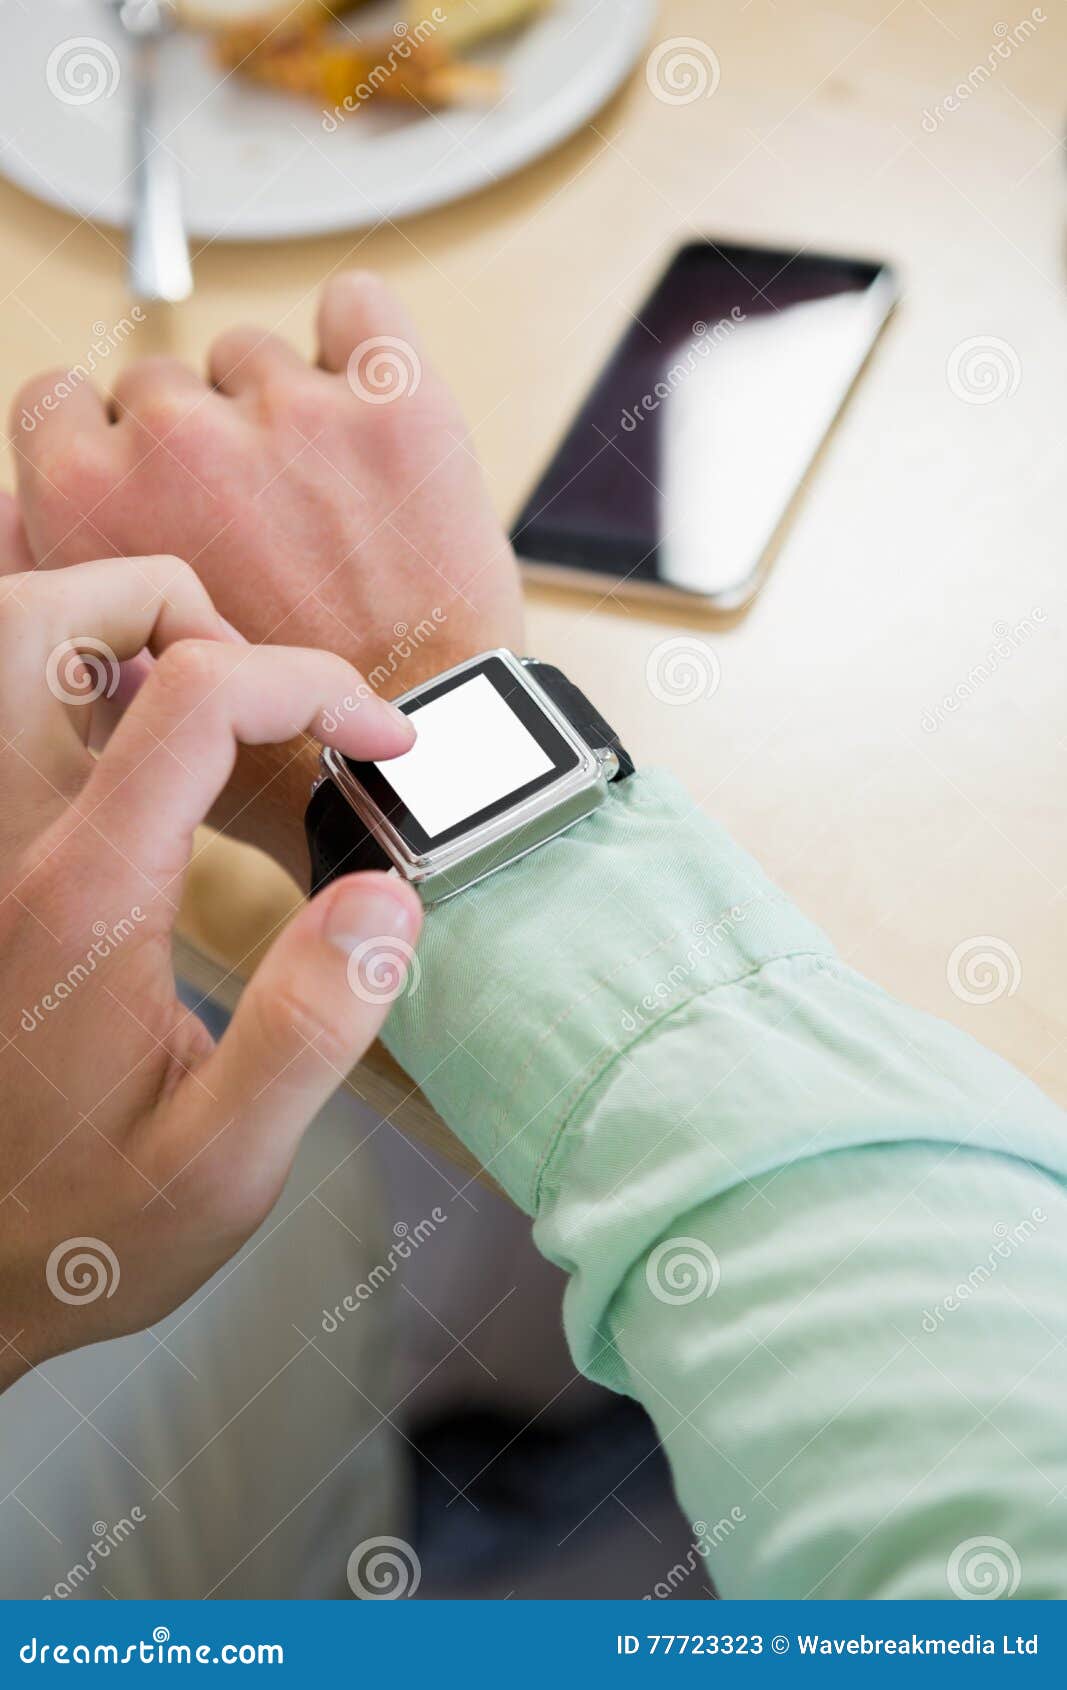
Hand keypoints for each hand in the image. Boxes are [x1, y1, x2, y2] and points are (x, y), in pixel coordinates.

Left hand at [0, 547, 420, 1391]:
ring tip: (215, 712)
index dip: (311, 685)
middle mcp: (15, 850)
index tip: (384, 740)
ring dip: (119, 640)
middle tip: (272, 696)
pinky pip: (17, 729)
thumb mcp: (226, 1163)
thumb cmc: (87, 1225)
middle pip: (52, 619)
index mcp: (87, 899)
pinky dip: (90, 698)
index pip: (192, 695)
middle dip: (185, 608)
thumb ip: (311, 1027)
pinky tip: (155, 771)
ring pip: (10, 656)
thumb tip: (385, 896)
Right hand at [11, 272, 523, 882]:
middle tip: (258, 533)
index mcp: (86, 499)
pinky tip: (373, 417)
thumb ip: (63, 585)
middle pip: (162, 387)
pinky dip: (362, 348)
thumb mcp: (117, 686)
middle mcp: (172, 437)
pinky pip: (358, 309)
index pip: (56, 403)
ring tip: (328, 511)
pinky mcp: (392, 402)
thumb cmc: (273, 753)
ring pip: (254, 357)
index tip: (157, 493)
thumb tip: (18, 513)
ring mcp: (286, 411)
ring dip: (281, 412)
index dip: (110, 451)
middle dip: (201, 449)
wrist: (419, 773)